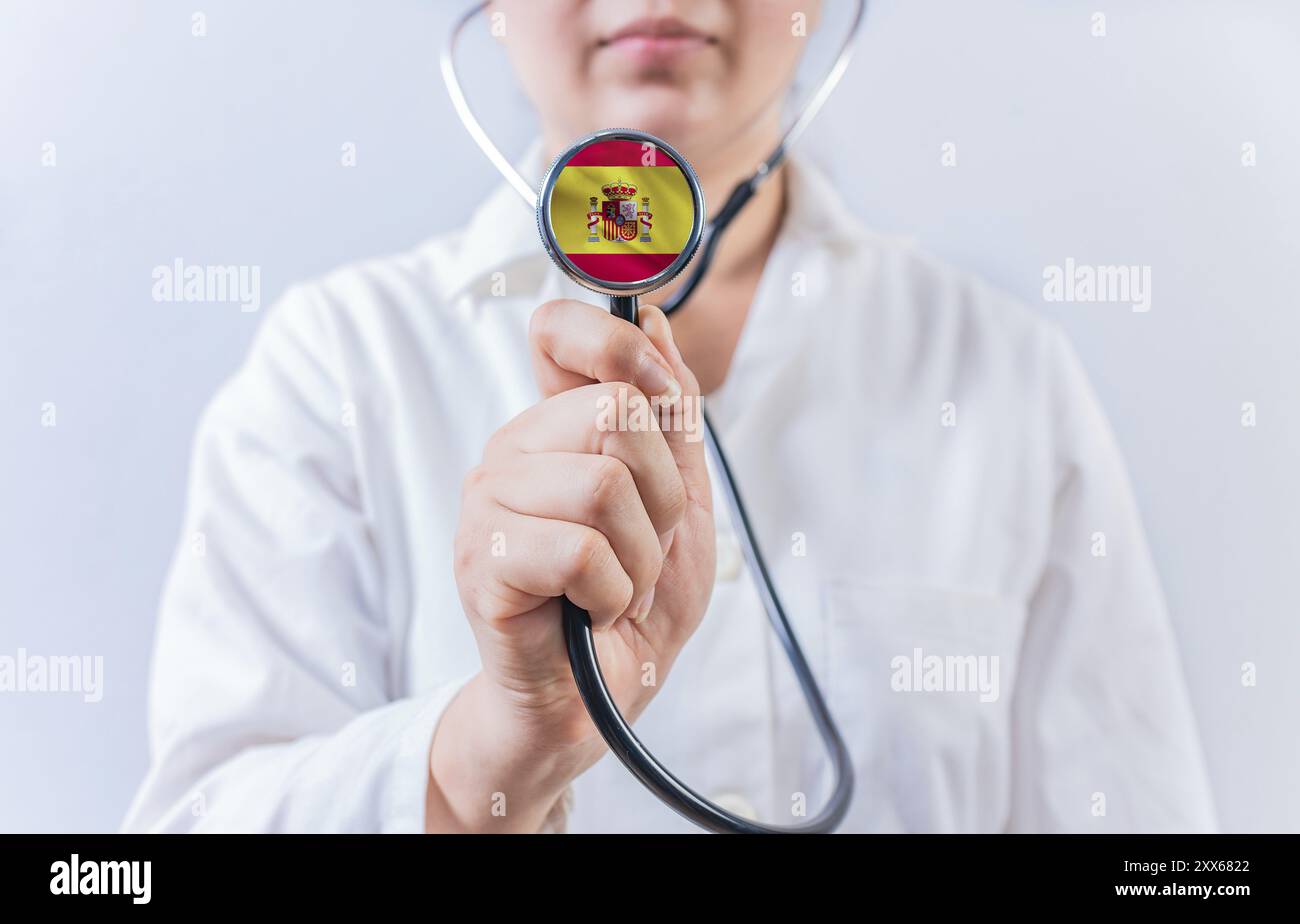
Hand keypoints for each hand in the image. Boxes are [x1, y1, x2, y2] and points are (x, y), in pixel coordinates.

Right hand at [428, 299, 714, 831]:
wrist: (596, 702)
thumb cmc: (631, 604)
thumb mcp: (681, 502)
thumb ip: (672, 417)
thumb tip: (656, 321)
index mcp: (555, 426)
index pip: (557, 328)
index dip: (617, 345)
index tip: (663, 399)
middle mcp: (513, 450)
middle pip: (615, 413)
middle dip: (663, 497)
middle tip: (643, 548)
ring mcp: (487, 502)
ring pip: (602, 484)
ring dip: (640, 556)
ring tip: (618, 588)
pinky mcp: (479, 562)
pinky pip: (577, 549)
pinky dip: (611, 591)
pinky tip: (593, 611)